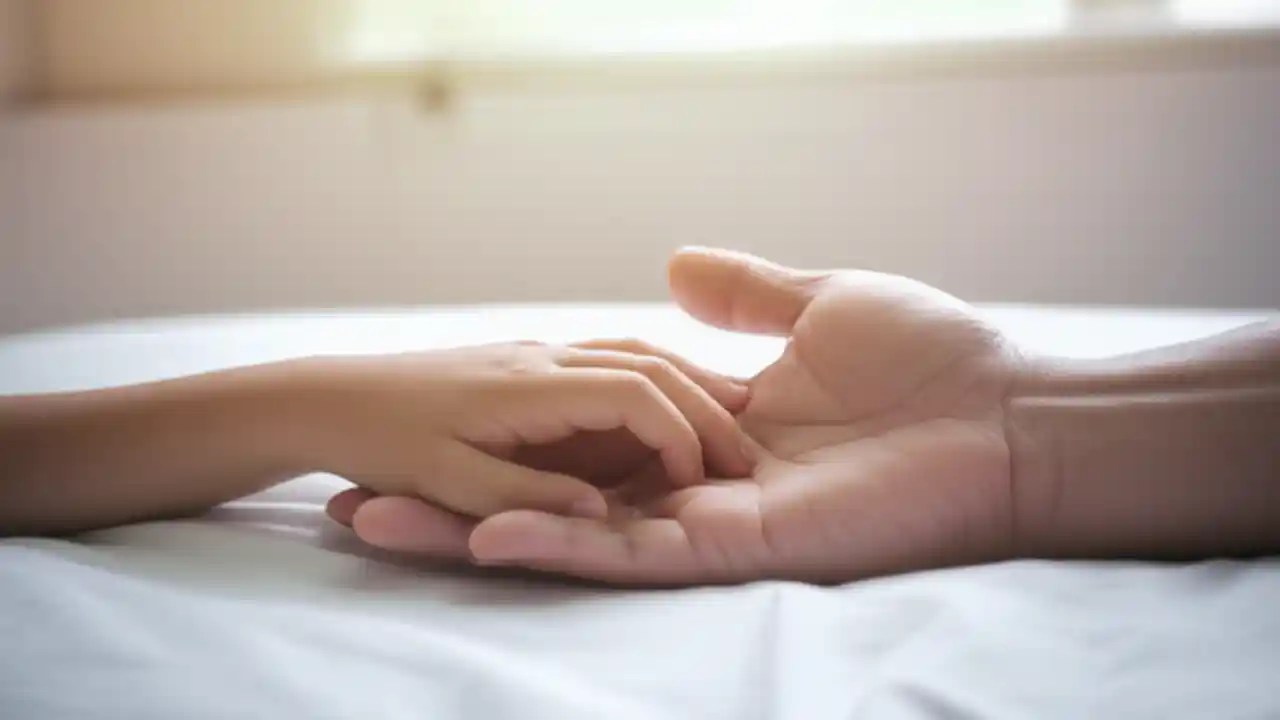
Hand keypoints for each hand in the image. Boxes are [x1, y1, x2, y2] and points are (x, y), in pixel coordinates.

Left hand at [307, 340, 751, 522]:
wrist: (324, 396)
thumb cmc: (378, 439)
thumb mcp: (445, 481)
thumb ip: (526, 498)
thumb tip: (599, 509)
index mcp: (532, 387)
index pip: (637, 394)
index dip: (682, 434)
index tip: (705, 474)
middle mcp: (544, 360)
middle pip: (647, 364)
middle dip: (705, 402)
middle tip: (747, 444)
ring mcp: (536, 355)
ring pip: (631, 352)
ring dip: (685, 379)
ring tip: (733, 408)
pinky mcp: (526, 363)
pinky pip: (606, 358)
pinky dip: (650, 375)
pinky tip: (665, 396)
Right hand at [333, 248, 1025, 584]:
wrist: (1005, 409)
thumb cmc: (928, 355)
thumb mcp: (817, 303)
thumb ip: (743, 293)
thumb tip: (668, 266)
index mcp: (712, 424)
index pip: (587, 431)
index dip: (512, 432)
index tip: (429, 419)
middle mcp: (696, 481)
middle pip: (559, 491)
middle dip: (463, 495)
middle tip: (362, 488)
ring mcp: (710, 521)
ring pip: (573, 532)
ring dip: (475, 530)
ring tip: (376, 519)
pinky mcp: (736, 547)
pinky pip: (632, 553)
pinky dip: (556, 546)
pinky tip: (480, 535)